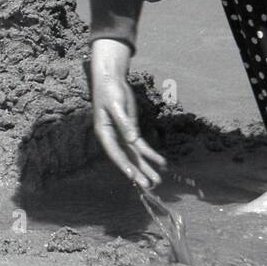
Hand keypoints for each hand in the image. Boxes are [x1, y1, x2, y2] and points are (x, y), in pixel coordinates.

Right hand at [89, 39, 165, 188]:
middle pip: (126, 157)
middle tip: (149, 185)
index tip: (134, 177)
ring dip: (146, 167)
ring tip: (158, 180)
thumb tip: (132, 140)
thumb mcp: (116, 106)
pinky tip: (162, 162)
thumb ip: (124, 123)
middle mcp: (113, 137)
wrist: (112, 79)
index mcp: (104, 132)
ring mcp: (123, 135)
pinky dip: (151, 154)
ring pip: (135, 155)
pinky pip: (142, 146)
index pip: (115, 152)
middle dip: (138, 172)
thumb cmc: (110, 91)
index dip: (124, 165)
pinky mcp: (131, 131)